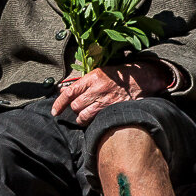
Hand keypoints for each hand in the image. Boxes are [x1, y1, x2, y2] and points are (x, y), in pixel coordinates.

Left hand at [51, 61, 170, 125]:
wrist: (141, 79)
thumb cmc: (119, 77)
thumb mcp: (100, 74)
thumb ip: (83, 83)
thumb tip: (64, 92)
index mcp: (92, 77)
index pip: (69, 92)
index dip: (59, 103)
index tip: (54, 111)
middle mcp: (97, 89)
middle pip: (76, 106)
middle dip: (75, 110)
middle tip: (80, 108)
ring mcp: (106, 101)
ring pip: (84, 116)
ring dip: (82, 118)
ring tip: (87, 115)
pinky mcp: (113, 110)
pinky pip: (96, 120)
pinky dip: (93, 122)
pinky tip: (97, 118)